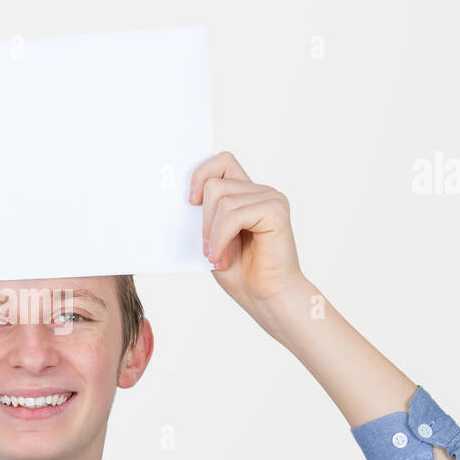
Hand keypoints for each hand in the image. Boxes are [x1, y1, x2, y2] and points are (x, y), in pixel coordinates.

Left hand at [188, 151, 305, 310]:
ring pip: (221, 199)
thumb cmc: (242, 272)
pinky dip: (221, 238)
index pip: (222, 161)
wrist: (267, 298)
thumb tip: (184, 197)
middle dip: (203, 219)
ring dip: (212, 234)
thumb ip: (204, 215)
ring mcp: (271, 199)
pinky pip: (234, 214)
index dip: (201, 174)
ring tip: (218, 257)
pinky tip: (222, 258)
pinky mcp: (275, 211)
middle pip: (215, 183)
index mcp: (246, 194)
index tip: (190, 202)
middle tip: (208, 249)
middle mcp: (261, 191)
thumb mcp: (212, 238)